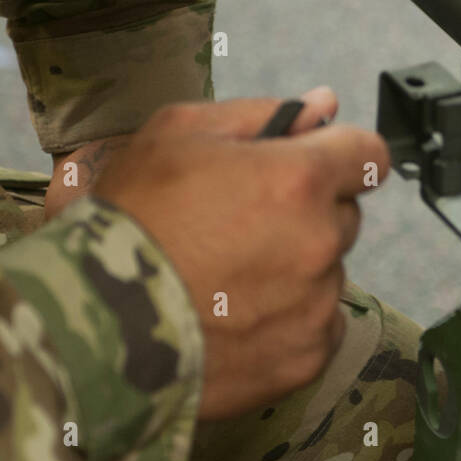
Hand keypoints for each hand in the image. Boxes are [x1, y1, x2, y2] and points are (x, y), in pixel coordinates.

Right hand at [91, 91, 386, 419]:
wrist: (92, 323)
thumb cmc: (130, 219)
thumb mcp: (178, 135)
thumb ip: (263, 114)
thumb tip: (325, 104)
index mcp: (298, 179)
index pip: (368, 154)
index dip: (340, 155)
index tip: (314, 167)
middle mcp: (321, 241)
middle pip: (343, 215)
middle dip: (307, 213)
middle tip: (241, 226)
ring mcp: (317, 304)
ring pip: (327, 272)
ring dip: (295, 269)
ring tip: (225, 277)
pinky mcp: (306, 356)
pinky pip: (317, 326)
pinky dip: (287, 321)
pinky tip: (235, 315)